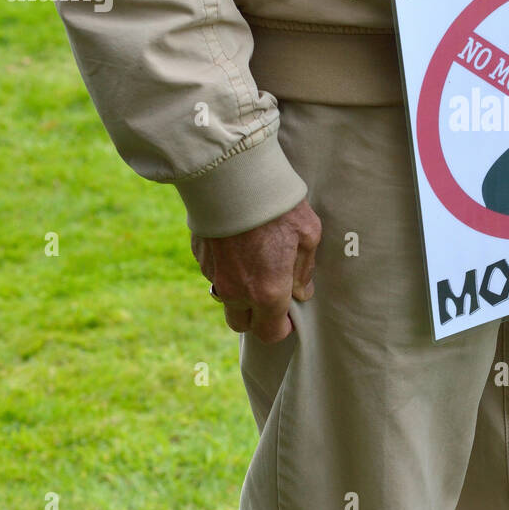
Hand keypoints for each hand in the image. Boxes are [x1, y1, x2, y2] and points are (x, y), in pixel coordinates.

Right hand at [190, 199, 321, 343]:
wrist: (234, 176)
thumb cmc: (277, 206)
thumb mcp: (308, 234)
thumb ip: (304, 269)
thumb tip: (301, 292)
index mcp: (267, 291)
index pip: (271, 333)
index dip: (282, 329)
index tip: (288, 317)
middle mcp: (236, 291)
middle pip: (242, 324)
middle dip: (256, 317)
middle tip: (271, 294)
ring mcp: (214, 275)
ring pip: (225, 299)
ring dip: (239, 292)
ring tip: (255, 263)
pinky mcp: (200, 257)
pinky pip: (213, 275)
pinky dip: (226, 269)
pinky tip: (238, 245)